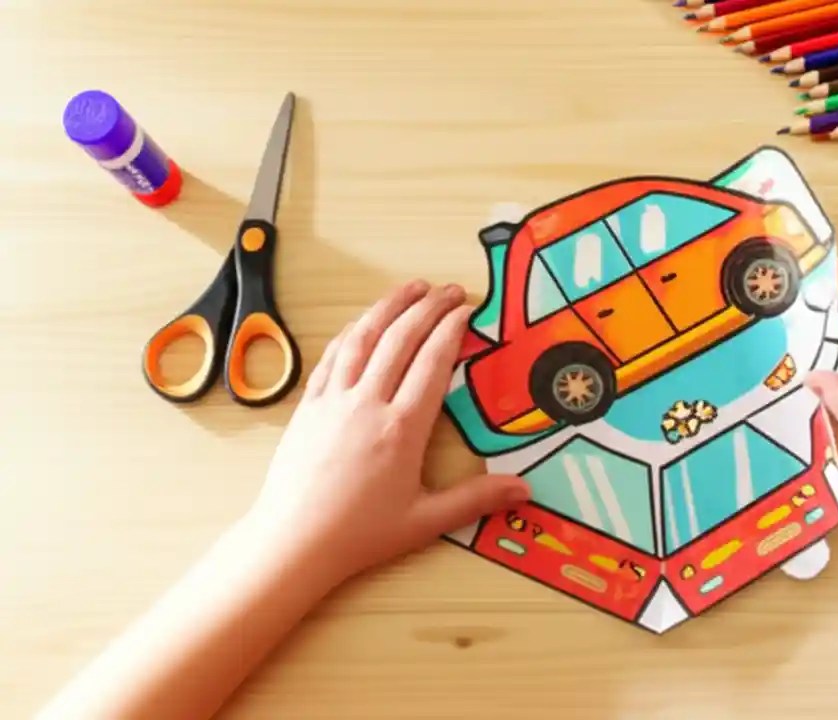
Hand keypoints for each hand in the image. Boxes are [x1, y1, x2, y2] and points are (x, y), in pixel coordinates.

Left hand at [248, 280, 529, 584]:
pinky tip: (363, 321)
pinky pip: (333, 356)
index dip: (452, 330)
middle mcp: (368, 404)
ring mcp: (334, 401)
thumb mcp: (425, 521)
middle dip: (428, 307)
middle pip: (401, 339)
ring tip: (411, 287)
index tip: (468, 310)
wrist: (293, 542)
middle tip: (450, 289)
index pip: (432, 362)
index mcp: (402, 428)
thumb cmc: (360, 535)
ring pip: (364, 338)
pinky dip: (352, 332)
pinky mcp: (309, 407)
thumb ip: (475, 499)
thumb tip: (525, 490)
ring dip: (389, 306)